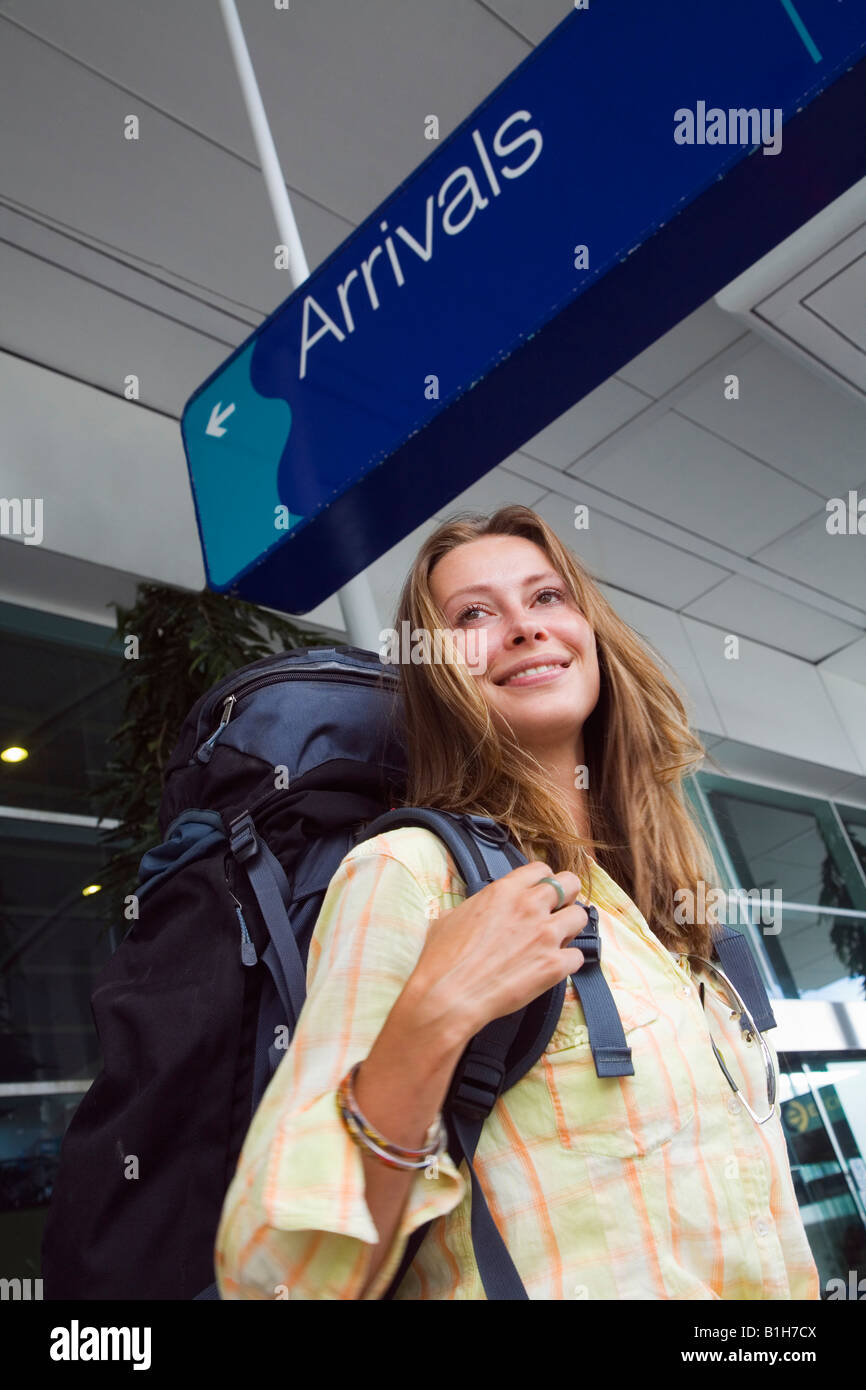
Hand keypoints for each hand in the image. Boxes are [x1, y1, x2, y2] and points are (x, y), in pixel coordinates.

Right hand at [407, 860, 589, 1040]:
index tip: (541, 892)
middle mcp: (529, 907)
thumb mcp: (450, 916)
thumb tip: (476, 911)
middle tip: (557, 910)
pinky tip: (552, 967)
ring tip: (555, 940)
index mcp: (504, 891)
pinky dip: (567, 962)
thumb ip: (474, 907)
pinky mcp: (554, 965)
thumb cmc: (442, 960)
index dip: (543, 880)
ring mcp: (545, 935)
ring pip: (580, 916)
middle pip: (570, 884)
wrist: (448, 996)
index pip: (541, 869)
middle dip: (567, 896)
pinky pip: (578, 956)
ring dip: (570, 927)